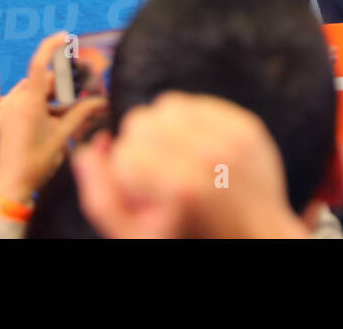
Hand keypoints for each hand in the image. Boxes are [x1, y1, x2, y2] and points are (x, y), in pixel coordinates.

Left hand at [0, 33, 106, 205]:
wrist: (12, 186)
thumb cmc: (35, 163)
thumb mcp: (63, 136)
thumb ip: (82, 114)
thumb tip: (103, 100)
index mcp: (29, 103)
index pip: (39, 64)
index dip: (52, 46)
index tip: (66, 37)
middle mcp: (19, 102)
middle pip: (46, 80)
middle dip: (67, 82)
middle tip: (88, 89)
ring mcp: (13, 110)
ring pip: (40, 91)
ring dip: (58, 95)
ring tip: (75, 107)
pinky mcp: (12, 118)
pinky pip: (33, 102)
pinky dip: (48, 105)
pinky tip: (61, 116)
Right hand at [72, 92, 307, 238]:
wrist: (255, 239)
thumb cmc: (189, 239)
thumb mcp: (137, 237)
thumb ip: (102, 198)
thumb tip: (87, 151)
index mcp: (183, 185)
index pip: (123, 153)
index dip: (125, 178)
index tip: (145, 199)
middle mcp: (211, 154)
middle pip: (141, 121)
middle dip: (140, 149)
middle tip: (159, 181)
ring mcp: (234, 136)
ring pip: (166, 105)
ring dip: (162, 130)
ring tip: (175, 162)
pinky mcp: (247, 125)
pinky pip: (197, 102)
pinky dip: (188, 122)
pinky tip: (196, 151)